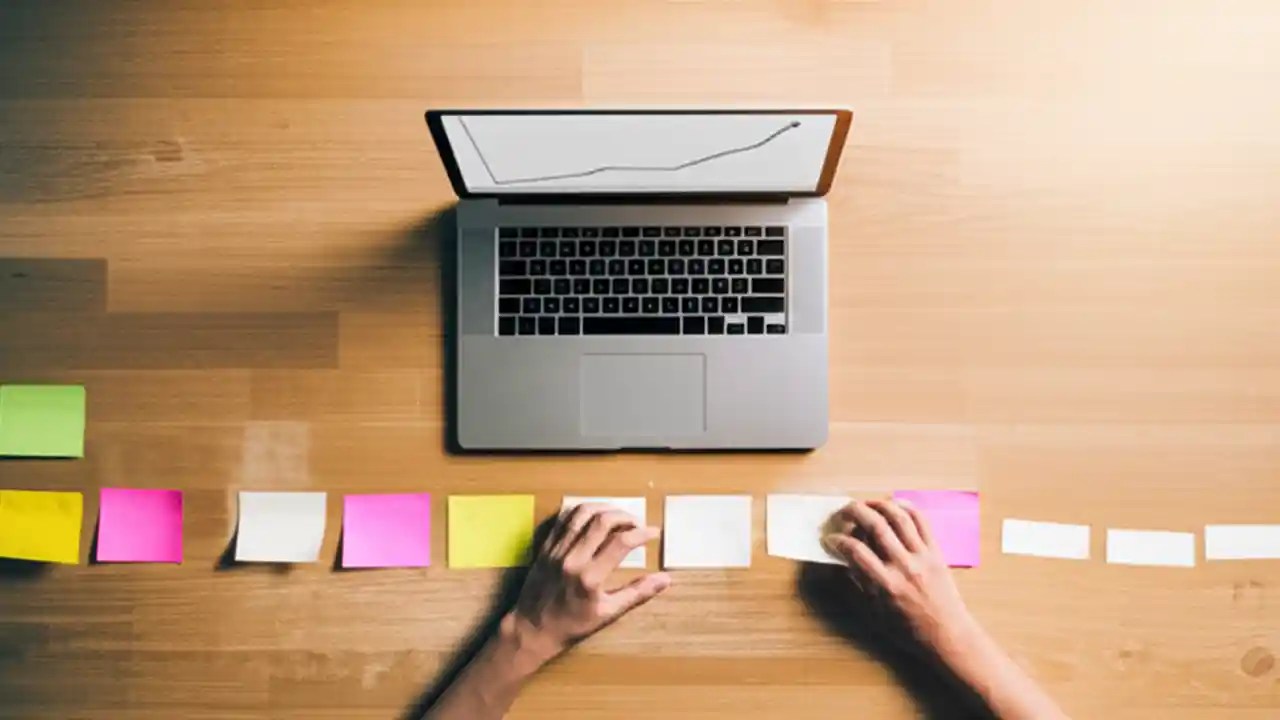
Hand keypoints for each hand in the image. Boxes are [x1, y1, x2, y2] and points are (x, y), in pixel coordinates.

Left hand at [502, 503, 670, 666]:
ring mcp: (556, 549)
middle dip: (625, 516)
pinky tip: (593, 514)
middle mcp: (572, 558)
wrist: (532, 629)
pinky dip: (581, 510)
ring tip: (617, 515)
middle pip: (602, 521)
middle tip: (637, 523)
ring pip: (582, 514)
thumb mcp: (608, 614)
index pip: (621, 543)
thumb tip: (666, 579)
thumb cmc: (572, 625)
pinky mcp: (545, 546)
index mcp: (590, 578)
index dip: (642, 534)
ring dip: (604, 508)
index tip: (653, 533)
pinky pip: (563, 518)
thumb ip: (638, 593)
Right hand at [823, 499, 976, 656]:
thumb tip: (837, 565)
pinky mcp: (936, 551)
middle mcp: (904, 565)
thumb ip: (854, 588)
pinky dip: (907, 508)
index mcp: (885, 584)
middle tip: (842, 511)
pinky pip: (922, 521)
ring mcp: (922, 556)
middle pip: (876, 525)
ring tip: (865, 504)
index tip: (830, 539)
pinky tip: (894, 505)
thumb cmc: (908, 631)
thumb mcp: (874, 615)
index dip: (837, 540)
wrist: (948, 636)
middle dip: (854, 512)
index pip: (855, 551)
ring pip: (899, 517)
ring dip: (879, 504)